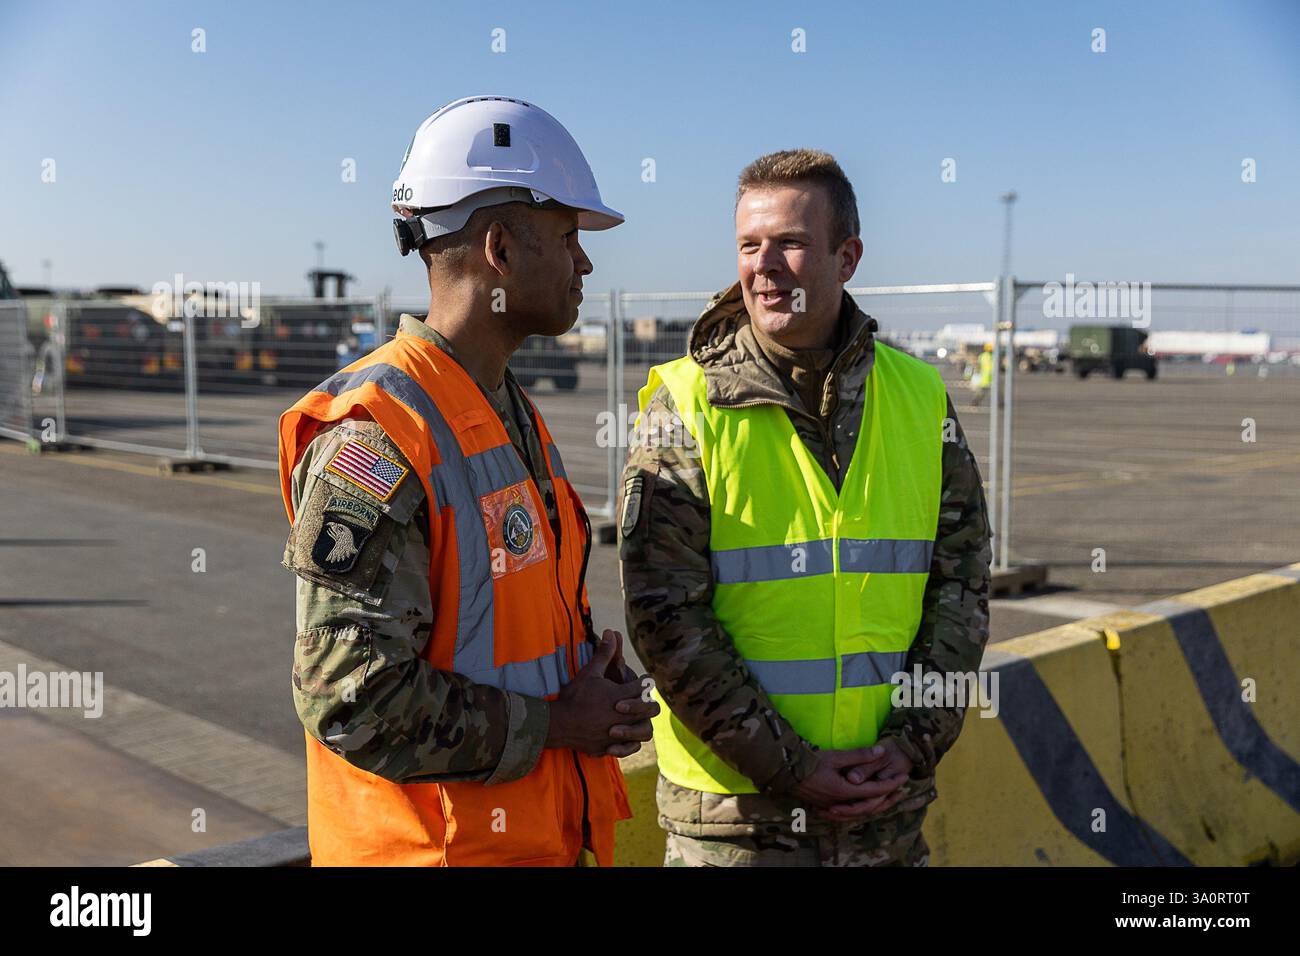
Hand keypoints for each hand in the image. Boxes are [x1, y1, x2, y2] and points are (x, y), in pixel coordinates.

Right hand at [546, 630, 659, 757]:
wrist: (556, 724)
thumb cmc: (574, 696)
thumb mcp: (590, 673)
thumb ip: (604, 654)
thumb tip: (611, 631)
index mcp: (618, 696)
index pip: (643, 686)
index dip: (644, 682)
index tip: (640, 681)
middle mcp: (621, 716)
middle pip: (649, 709)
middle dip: (648, 702)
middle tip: (642, 699)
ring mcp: (616, 734)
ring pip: (644, 731)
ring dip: (642, 723)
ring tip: (635, 718)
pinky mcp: (609, 746)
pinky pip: (631, 748)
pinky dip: (632, 742)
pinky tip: (627, 735)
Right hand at [818, 737, 913, 822]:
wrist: (786, 771)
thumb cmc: (810, 762)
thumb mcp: (836, 756)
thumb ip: (859, 755)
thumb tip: (881, 751)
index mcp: (845, 791)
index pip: (875, 790)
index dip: (891, 784)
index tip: (904, 778)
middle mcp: (841, 802)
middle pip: (870, 805)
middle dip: (888, 797)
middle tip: (902, 790)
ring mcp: (832, 806)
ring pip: (860, 810)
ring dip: (876, 804)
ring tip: (887, 797)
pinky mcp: (826, 805)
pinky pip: (848, 812)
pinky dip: (860, 808)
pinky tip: (863, 804)